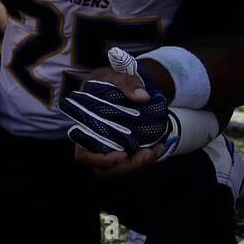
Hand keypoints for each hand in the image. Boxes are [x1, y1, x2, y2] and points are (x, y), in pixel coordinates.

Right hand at [60, 48, 168, 175]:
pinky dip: (148, 157)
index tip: (120, 155)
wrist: (124, 81)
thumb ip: (126, 82)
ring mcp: (111, 146)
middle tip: (146, 154)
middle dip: (126, 167)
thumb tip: (142, 97)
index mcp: (85, 129)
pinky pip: (133, 161)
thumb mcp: (116, 74)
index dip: (98, 161)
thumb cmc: (111, 79)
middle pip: (104, 169)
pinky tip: (160, 145)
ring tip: (156, 150)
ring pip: (120, 168)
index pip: (83, 156)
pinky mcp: (126, 146)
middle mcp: (95, 143)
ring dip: (139, 164)